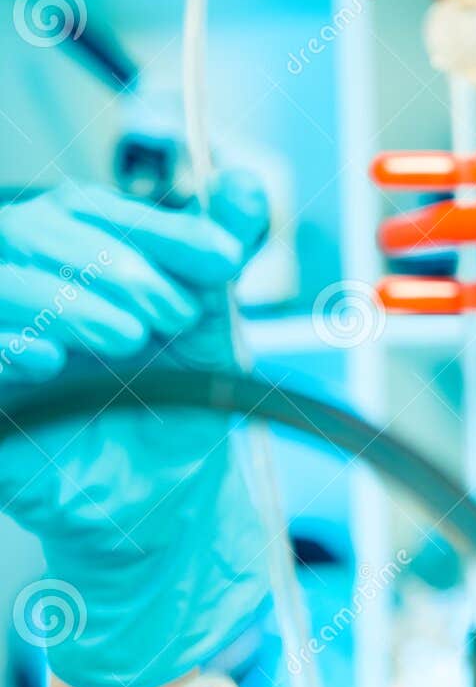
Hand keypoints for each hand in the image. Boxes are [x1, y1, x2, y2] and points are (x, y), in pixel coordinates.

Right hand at [0, 170, 273, 686]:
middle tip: (172, 314)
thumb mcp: (210, 326)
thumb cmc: (179, 407)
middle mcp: (27, 280)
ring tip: (128, 338)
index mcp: (77, 253)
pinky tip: (47, 360)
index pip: (98, 210)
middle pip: (39, 231)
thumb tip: (241, 183)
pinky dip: (6, 342)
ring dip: (67, 299)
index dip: (162, 229)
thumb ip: (218, 252)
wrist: (166, 502)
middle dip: (116, 265)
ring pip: (2, 277)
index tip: (225, 262)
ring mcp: (3, 335)